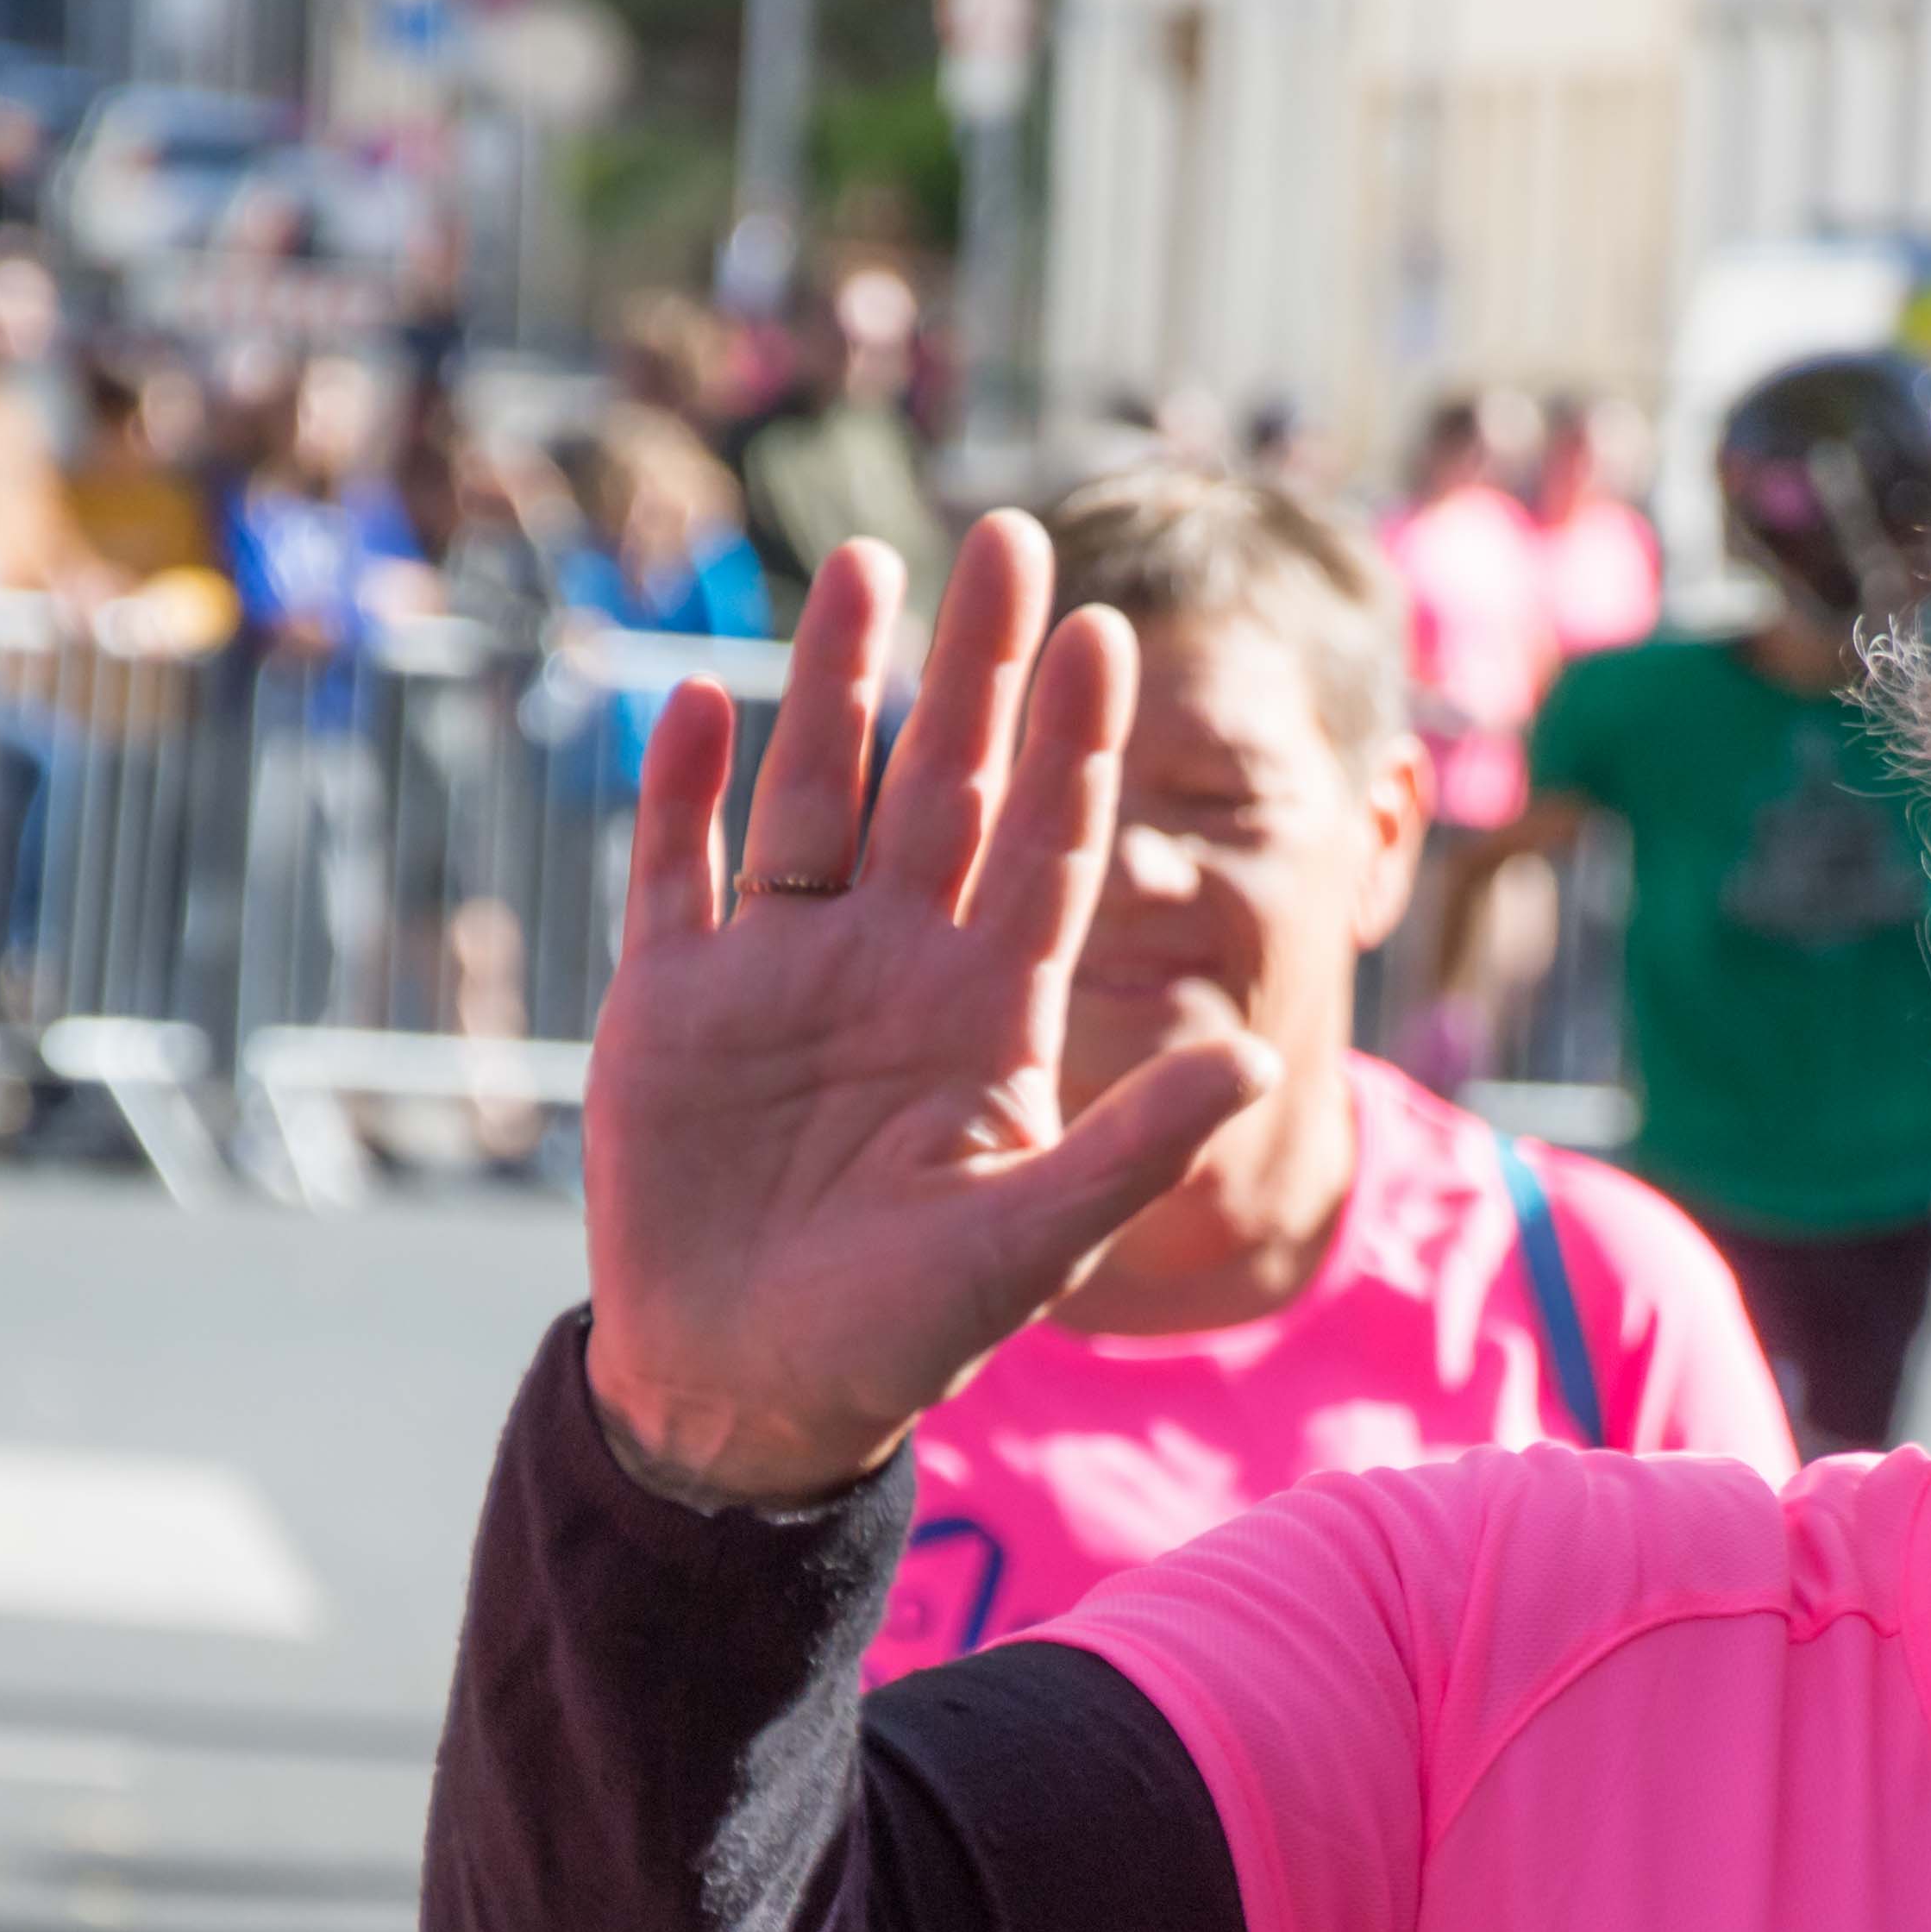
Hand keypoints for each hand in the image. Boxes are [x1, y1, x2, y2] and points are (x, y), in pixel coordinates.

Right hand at [580, 518, 1275, 1504]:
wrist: (748, 1393)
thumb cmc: (903, 1333)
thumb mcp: (1035, 1242)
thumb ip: (1137, 1143)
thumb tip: (1259, 1061)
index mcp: (988, 1010)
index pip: (1049, 848)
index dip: (1077, 744)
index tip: (1108, 633)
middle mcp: (891, 965)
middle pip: (942, 785)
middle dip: (972, 665)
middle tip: (1006, 538)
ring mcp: (779, 974)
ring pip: (814, 794)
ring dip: (837, 686)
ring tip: (866, 565)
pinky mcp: (670, 1002)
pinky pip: (678, 871)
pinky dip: (683, 791)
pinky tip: (699, 701)